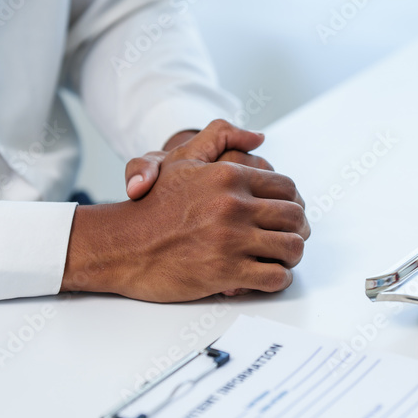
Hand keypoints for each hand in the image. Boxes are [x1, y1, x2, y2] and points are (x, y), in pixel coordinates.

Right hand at [61, 120, 310, 302]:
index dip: (293, 203)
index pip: (287, 188)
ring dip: (291, 256)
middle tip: (287, 238)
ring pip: (291, 248)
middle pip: (294, 218)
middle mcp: (234, 205)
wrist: (120, 244)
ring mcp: (232, 240)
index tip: (286, 215)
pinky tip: (267, 277)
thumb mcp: (182, 158)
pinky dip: (278, 280)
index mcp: (230, 177)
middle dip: (297, 230)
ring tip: (280, 259)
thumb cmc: (152, 205)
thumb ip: (220, 136)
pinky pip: (274, 278)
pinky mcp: (226, 272)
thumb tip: (258, 137)